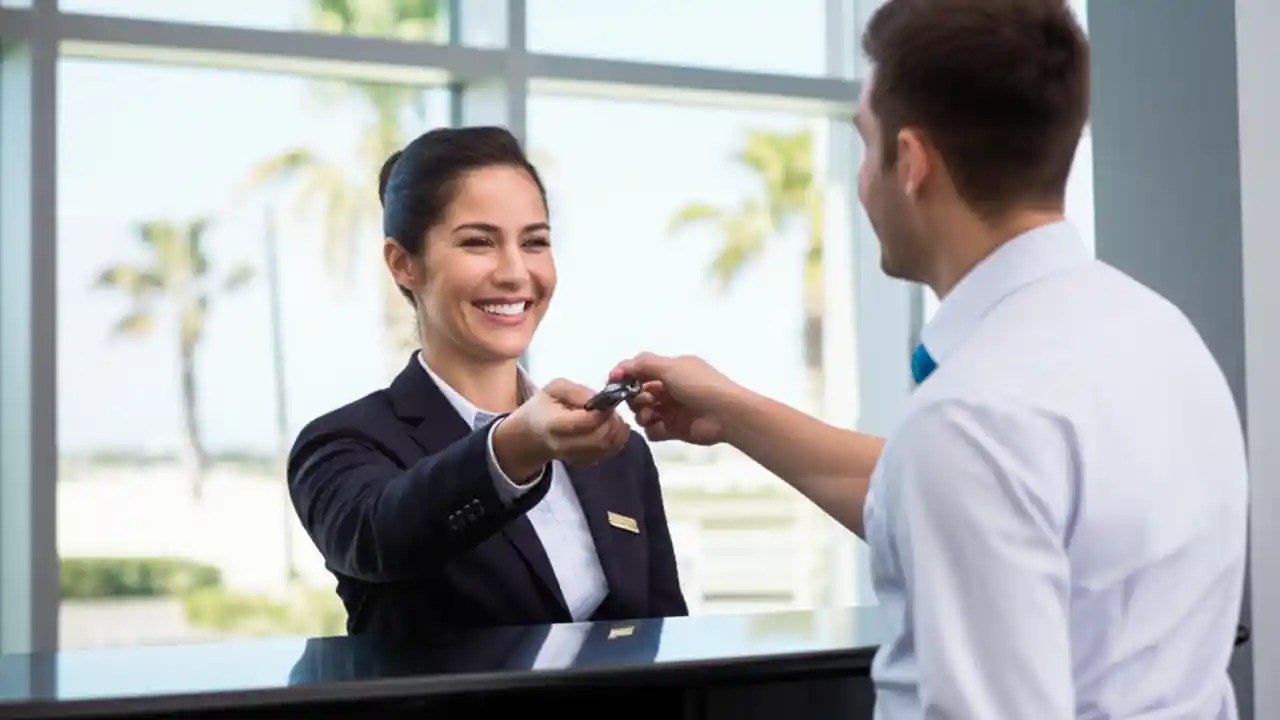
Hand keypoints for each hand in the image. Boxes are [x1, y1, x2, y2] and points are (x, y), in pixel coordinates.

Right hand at [494, 379, 630, 478]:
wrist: (531, 435)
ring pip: (607, 448)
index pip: (586, 422)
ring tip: (611, 417)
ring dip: (617, 431)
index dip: (602, 410)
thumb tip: (599, 399)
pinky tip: (610, 428)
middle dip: (611, 421)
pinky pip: (609, 453)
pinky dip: (616, 440)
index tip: (606, 400)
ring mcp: (574, 458)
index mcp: (553, 424)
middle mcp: (564, 446)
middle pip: (600, 438)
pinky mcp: (584, 463)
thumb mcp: (554, 389)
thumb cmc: (543, 407)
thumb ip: (576, 391)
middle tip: (611, 409)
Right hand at [607, 352, 736, 445]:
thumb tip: (620, 367)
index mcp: (671, 369)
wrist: (726, 414)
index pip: (641, 368)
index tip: (613, 382)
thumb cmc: (699, 386)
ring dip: (642, 413)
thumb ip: (643, 365)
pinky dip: (653, 429)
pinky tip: (659, 426)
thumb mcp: (671, 367)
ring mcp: (672, 409)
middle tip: (641, 400)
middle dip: (634, 396)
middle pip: (638, 391)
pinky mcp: (674, 429)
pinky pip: (653, 430)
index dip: (625, 374)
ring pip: (643, 411)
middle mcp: (670, 388)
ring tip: (649, 416)